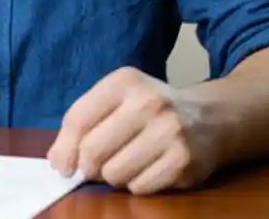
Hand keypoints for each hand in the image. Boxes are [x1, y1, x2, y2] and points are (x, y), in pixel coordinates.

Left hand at [46, 67, 222, 194]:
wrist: (210, 118)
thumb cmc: (151, 110)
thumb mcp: (117, 101)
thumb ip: (83, 124)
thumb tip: (58, 162)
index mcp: (125, 81)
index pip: (78, 119)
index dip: (65, 148)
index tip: (63, 164)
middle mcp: (149, 102)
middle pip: (93, 151)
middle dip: (89, 166)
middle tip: (98, 166)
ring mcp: (170, 131)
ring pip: (114, 173)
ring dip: (115, 176)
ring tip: (129, 162)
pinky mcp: (184, 160)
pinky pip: (139, 187)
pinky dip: (138, 184)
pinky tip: (150, 169)